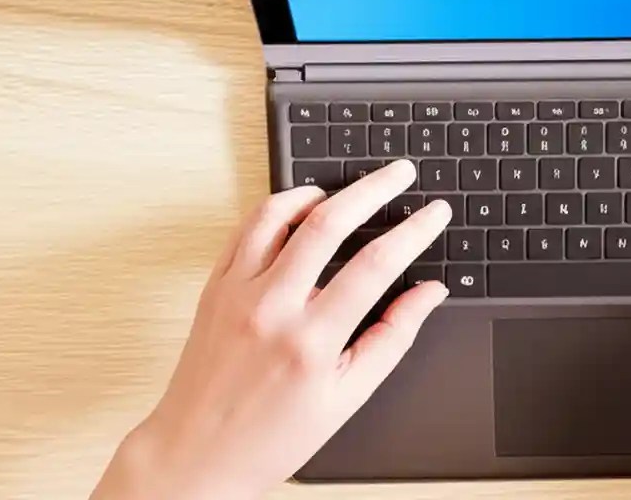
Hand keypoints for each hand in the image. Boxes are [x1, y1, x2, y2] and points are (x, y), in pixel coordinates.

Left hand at [92, 160, 449, 499]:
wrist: (196, 456)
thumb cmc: (272, 437)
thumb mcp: (348, 397)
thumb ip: (391, 338)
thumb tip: (428, 294)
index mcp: (312, 341)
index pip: (376, 265)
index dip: (414, 230)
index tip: (434, 212)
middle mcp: (271, 309)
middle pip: (330, 223)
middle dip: (374, 189)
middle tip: (400, 173)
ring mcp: (236, 294)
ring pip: (280, 215)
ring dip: (321, 192)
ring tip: (349, 188)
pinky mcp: (213, 289)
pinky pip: (245, 230)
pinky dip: (277, 208)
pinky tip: (300, 209)